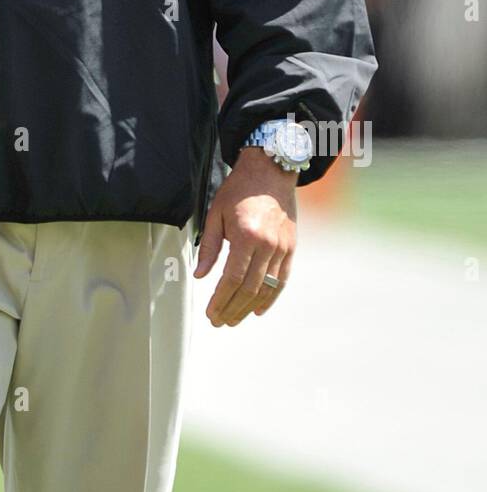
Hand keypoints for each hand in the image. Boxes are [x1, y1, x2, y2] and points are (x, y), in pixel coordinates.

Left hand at [193, 147, 297, 326]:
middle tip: (219, 321)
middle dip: (233, 308)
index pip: (233, 279)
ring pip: (267, 288)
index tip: (211, 313)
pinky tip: (259, 309)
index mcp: (246, 236)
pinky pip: (282, 279)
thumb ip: (209, 247)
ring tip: (234, 319)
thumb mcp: (216, 213)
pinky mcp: (291, 247)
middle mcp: (267, 245)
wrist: (270, 170)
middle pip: (250, 288)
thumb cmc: (239, 190)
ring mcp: (282, 247)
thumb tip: (200, 275)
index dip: (221, 300)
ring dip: (250, 307)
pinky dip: (271, 297)